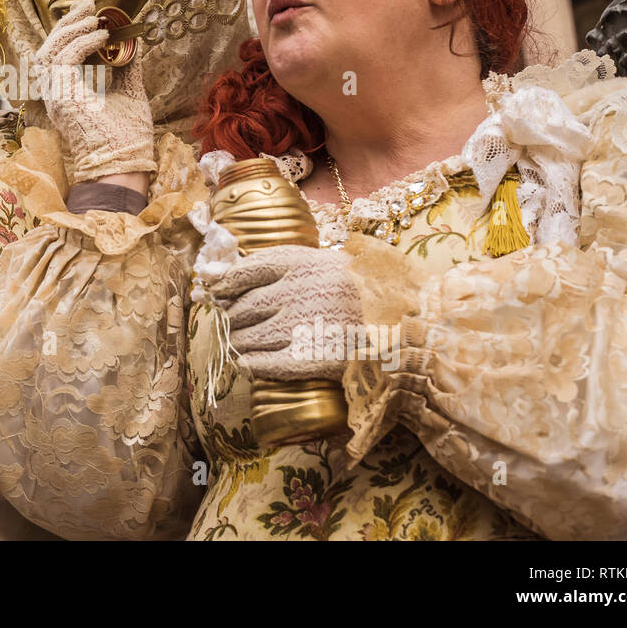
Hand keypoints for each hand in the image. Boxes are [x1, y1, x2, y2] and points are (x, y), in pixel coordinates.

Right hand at [33, 0, 155, 184]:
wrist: (126, 163)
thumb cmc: (128, 137)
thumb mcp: (130, 91)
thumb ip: (127, 67)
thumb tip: (133, 40)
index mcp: (68, 95)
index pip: (58, 55)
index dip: (71, 31)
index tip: (92, 14)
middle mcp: (56, 95)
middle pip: (48, 49)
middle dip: (67, 23)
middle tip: (89, 5)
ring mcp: (56, 96)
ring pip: (49, 51)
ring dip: (71, 30)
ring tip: (95, 18)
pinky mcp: (62, 96)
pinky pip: (64, 58)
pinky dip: (81, 42)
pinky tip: (102, 36)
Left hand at [206, 245, 361, 381]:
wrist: (410, 323)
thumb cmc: (366, 290)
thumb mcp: (327, 264)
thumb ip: (284, 267)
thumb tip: (224, 278)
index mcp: (302, 263)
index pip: (245, 271)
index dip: (226, 284)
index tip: (216, 292)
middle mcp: (297, 292)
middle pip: (243, 308)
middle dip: (233, 318)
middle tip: (234, 323)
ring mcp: (303, 326)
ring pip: (249, 337)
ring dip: (240, 342)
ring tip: (244, 343)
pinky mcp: (311, 360)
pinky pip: (264, 364)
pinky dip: (251, 364)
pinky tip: (250, 363)